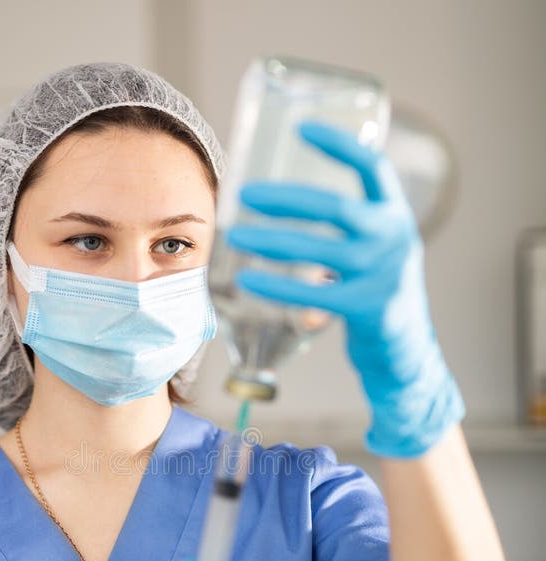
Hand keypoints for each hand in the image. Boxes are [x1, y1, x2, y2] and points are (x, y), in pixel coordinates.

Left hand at [225, 120, 464, 457]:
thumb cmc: (377, 294)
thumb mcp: (377, 250)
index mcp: (395, 216)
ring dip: (271, 240)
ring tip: (235, 234)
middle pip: (335, 207)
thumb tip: (281, 206)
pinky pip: (312, 293)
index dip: (339, 145)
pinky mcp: (367, 309)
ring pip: (318, 249)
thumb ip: (348, 228)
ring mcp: (383, 274)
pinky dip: (276, 285)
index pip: (372, 167)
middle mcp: (394, 239)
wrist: (406, 352)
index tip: (301, 128)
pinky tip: (246, 279)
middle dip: (285, 198)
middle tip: (245, 193)